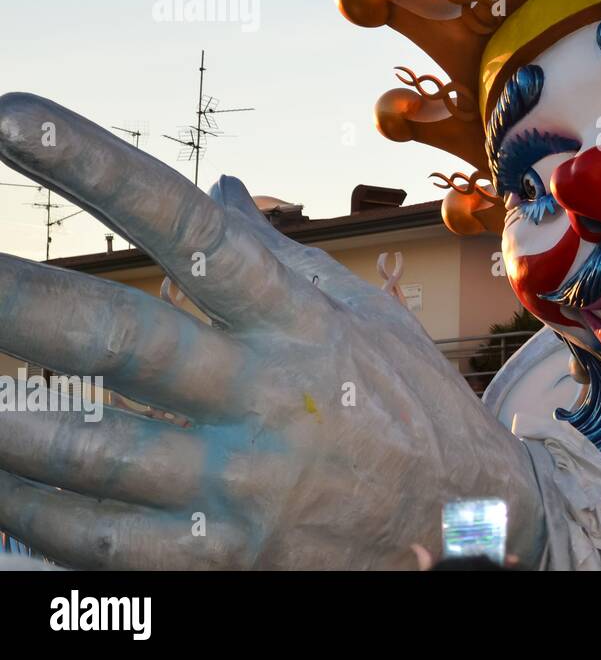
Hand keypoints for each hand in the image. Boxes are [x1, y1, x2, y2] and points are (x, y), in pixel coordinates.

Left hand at [0, 93, 544, 568]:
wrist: (474, 530)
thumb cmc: (415, 405)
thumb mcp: (367, 318)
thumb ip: (279, 256)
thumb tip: (214, 185)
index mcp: (302, 324)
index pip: (194, 232)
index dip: (104, 171)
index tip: (18, 117)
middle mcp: (266, 399)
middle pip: (124, 341)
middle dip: (21, 301)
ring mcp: (242, 489)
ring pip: (90, 456)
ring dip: (2, 426)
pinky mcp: (225, 563)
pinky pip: (102, 547)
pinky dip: (29, 516)